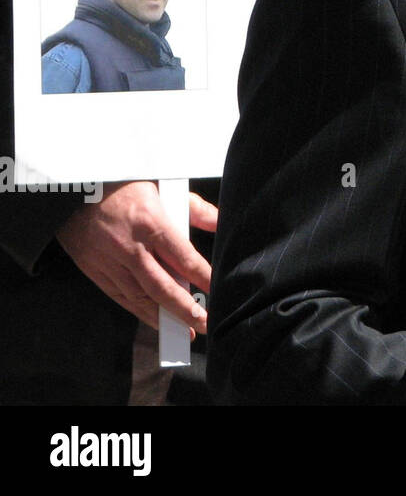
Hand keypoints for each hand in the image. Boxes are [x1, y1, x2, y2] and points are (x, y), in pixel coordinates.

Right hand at [55, 181, 218, 333]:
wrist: (75, 187)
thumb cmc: (126, 185)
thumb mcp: (164, 188)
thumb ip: (195, 209)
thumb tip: (220, 223)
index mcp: (151, 223)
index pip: (183, 258)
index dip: (202, 277)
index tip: (217, 290)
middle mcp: (130, 246)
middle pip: (162, 285)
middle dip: (185, 308)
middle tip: (204, 323)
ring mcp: (109, 260)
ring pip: (139, 296)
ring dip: (162, 316)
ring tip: (183, 330)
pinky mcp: (93, 268)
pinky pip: (119, 295)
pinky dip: (138, 310)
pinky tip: (154, 319)